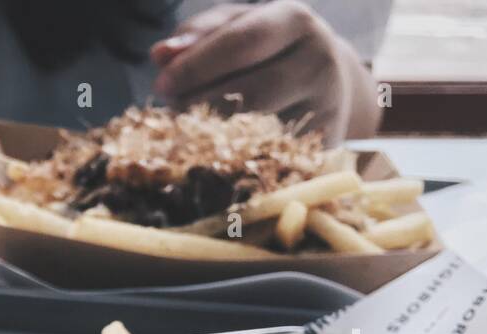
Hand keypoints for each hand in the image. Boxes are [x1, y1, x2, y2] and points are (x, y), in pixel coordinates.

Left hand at [151, 1, 378, 142]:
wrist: (324, 83)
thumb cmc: (264, 52)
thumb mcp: (234, 29)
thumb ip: (196, 36)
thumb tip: (160, 55)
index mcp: (294, 20)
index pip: (240, 43)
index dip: (196, 66)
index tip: (160, 86)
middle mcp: (318, 61)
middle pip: (248, 91)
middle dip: (200, 105)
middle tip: (172, 112)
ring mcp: (326, 108)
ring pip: (257, 130)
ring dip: (213, 135)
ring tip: (190, 130)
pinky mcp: (322, 148)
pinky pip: (268, 158)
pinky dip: (235, 160)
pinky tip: (216, 155)